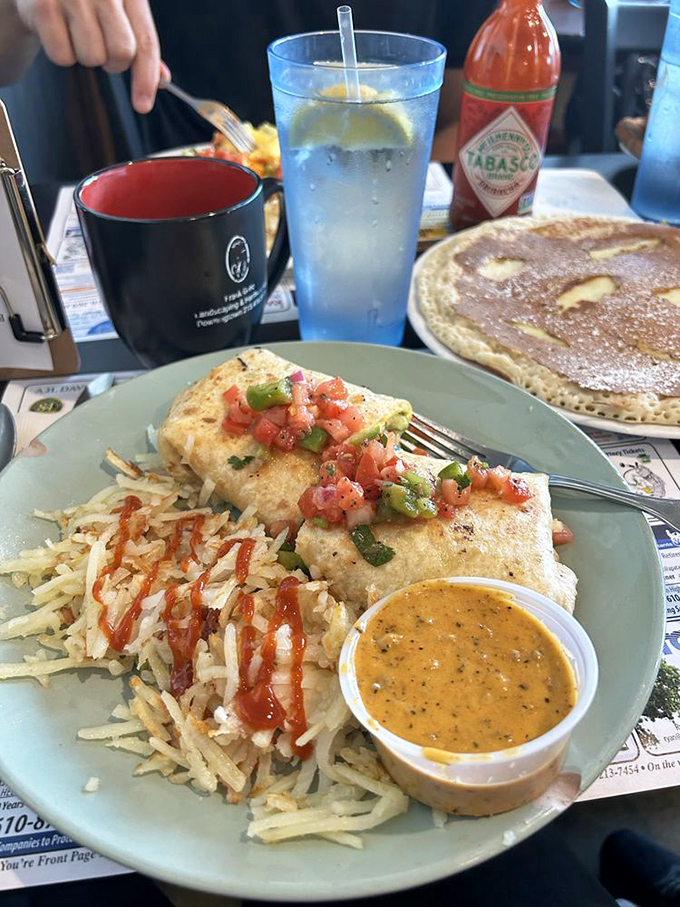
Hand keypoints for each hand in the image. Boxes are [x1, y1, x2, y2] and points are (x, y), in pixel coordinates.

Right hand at [15, 0, 161, 112]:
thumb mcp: (120, 12)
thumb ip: (141, 42)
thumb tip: (163, 79)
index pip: (146, 42)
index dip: (146, 78)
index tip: (143, 106)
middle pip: (121, 54)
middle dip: (113, 63)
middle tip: (101, 47)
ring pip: (92, 57)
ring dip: (85, 55)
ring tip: (75, 31)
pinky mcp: (43, 5)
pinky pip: (62, 56)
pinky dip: (60, 52)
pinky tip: (57, 29)